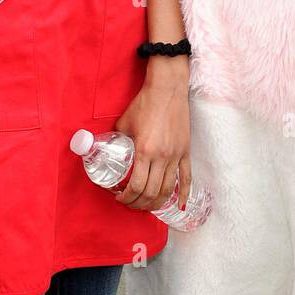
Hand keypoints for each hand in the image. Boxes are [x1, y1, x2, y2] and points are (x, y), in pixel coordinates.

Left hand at [114, 60, 190, 211]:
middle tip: (131, 204)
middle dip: (139, 204)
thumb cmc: (144, 104)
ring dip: (157, 203)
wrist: (167, 90)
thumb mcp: (124, 123)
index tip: (120, 198)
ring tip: (147, 205)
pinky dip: (183, 194)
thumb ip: (118, 141)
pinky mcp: (185, 152)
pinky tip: (179, 205)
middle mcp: (161, 157)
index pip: (136, 186)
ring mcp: (176, 156)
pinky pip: (187, 178)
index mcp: (144, 151)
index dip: (127, 197)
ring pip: (168, 190)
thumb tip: (108, 151)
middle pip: (151, 193)